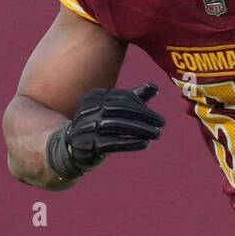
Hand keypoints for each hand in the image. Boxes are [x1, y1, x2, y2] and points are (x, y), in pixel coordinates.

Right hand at [46, 83, 164, 179]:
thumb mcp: (113, 110)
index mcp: (94, 97)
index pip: (122, 98)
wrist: (72, 149)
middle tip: (162, 123)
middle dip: (144, 116)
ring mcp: (87, 127)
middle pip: (121, 110)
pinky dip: (131, 142)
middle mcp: (89, 109)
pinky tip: (145, 144)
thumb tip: (155, 87)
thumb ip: (133, 98)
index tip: (157, 117)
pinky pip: (113, 143)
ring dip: (141, 129)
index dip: (141, 106)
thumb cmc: (98, 126)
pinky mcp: (89, 145)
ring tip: (157, 134)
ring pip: (118, 126)